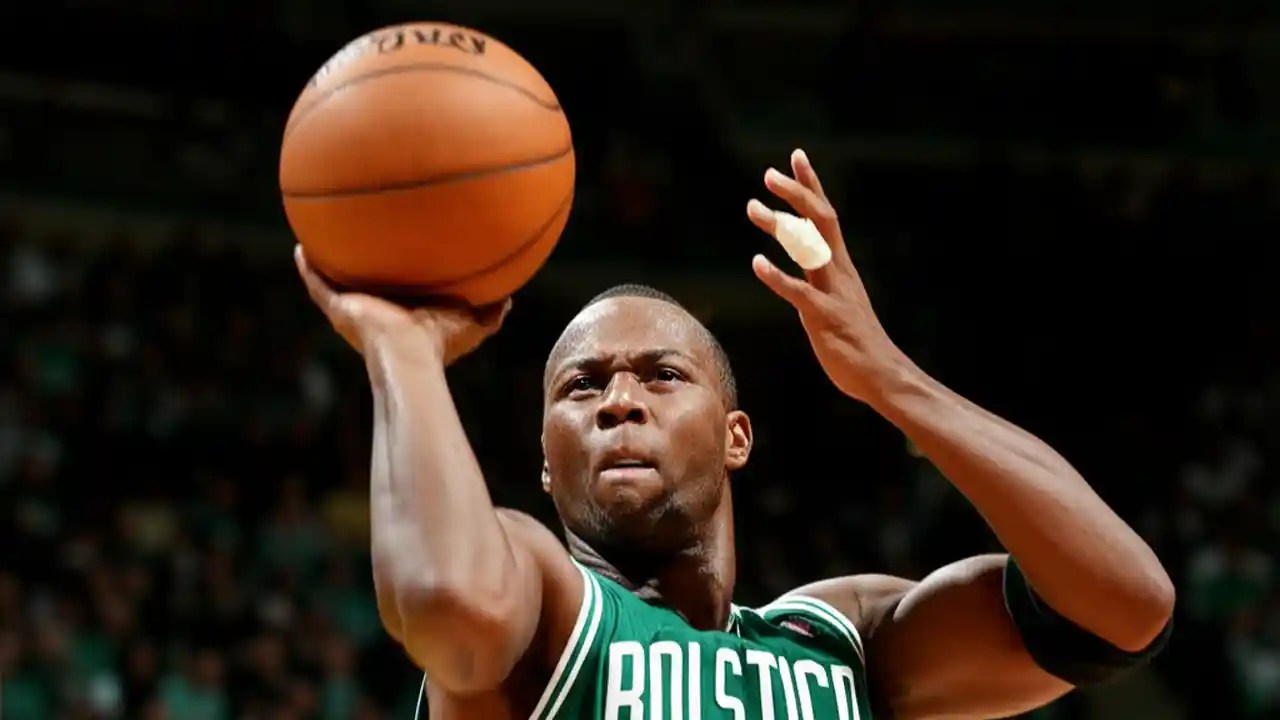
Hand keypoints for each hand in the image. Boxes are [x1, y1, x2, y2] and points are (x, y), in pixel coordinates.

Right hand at [294, 246, 508, 364]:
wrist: (409, 355)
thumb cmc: (440, 345)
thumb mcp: (473, 325)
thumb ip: (492, 312)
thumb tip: (510, 297)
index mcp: (405, 319)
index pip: (401, 297)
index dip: (401, 281)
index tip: (403, 259)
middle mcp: (377, 315)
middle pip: (367, 290)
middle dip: (364, 272)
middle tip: (361, 245)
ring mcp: (355, 312)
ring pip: (336, 287)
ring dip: (329, 266)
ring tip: (320, 240)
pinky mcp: (339, 309)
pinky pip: (318, 285)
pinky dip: (308, 268)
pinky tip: (301, 248)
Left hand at [746, 149, 905, 401]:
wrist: (882, 374)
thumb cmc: (857, 342)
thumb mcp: (838, 300)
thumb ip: (821, 278)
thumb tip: (805, 262)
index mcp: (841, 266)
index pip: (826, 215)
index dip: (811, 185)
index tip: (797, 157)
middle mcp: (838, 272)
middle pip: (820, 220)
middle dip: (797, 193)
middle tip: (768, 174)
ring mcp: (832, 293)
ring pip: (807, 249)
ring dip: (780, 226)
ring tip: (753, 207)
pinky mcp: (823, 317)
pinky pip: (799, 292)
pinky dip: (777, 276)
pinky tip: (757, 263)